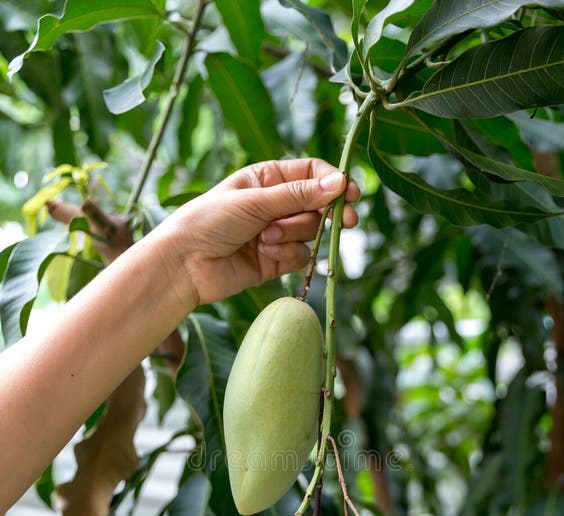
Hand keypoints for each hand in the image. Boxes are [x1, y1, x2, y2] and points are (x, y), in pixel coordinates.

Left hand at [161, 158, 360, 305]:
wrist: (184, 265)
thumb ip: (297, 194)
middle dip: (327, 213)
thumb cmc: (209, 221)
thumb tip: (338, 182)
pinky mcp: (275, 261)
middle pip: (317, 204)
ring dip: (293, 234)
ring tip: (265, 238)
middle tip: (347, 220)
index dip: (333, 181)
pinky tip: (265, 254)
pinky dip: (288, 255)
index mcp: (266, 179)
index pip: (311, 173)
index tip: (350, 193)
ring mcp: (276, 234)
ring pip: (310, 232)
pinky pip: (300, 256)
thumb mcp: (254, 200)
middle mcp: (274, 204)